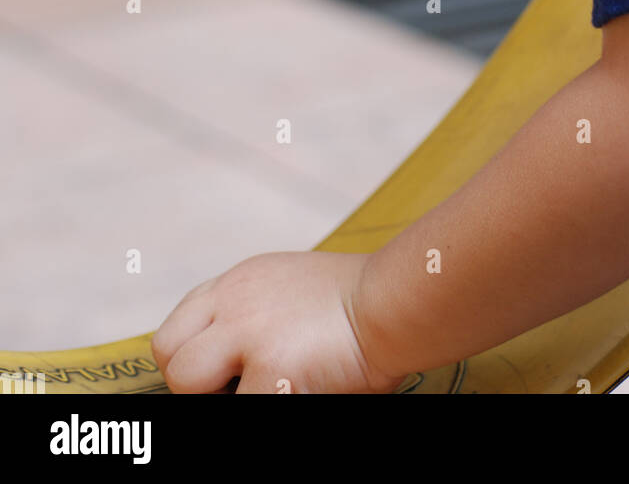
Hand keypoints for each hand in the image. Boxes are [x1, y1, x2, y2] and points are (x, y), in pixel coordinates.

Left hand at [150, 250, 407, 394]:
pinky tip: (294, 394)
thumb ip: (254, 310)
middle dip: (194, 381)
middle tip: (237, 389)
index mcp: (240, 281)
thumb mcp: (292, 285)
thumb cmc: (361, 301)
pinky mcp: (271, 373)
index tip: (215, 377)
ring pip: (186, 380)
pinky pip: (241, 407)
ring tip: (266, 389)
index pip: (178, 324)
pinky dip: (264, 404)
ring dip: (223, 396)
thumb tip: (232, 362)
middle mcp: (235, 302)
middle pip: (170, 352)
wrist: (396, 300)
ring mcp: (248, 335)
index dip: (191, 357)